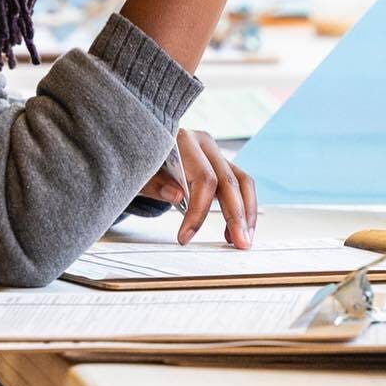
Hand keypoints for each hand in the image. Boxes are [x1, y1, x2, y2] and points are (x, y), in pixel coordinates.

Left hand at [138, 129, 257, 246]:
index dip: (199, 212)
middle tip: (239, 243)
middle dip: (236, 216)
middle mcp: (205, 144)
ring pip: (243, 182)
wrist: (141, 145)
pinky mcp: (220, 165)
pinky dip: (241, 208)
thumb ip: (155, 183)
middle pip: (229, 181)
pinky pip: (239, 185)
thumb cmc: (141, 160)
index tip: (186, 237)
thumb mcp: (139, 173)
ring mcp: (215, 153)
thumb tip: (177, 195)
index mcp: (185, 142)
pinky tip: (233, 230)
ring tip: (242, 239)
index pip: (204, 179)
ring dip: (246, 214)